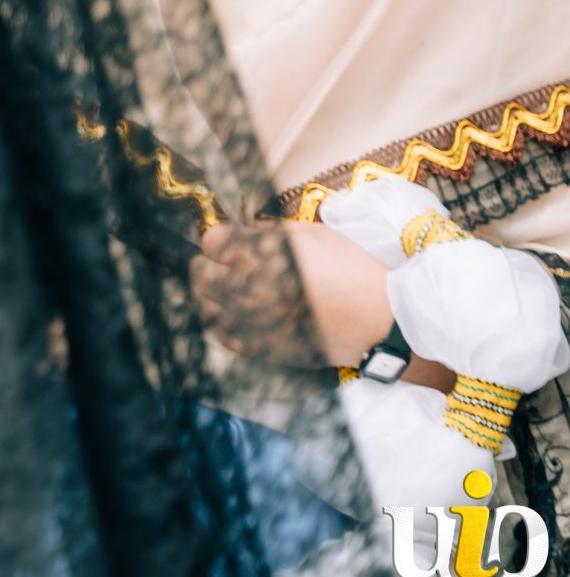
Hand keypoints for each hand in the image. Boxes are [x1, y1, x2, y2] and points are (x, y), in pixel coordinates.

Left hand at [193, 219, 391, 368]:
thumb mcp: (310, 234)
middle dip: (210, 264)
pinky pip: (222, 334)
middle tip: (224, 267)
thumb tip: (244, 230)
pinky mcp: (259, 346)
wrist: (377, 319)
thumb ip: (269, 231)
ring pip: (204, 303)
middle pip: (199, 270)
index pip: (211, 240)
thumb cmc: (349, 269)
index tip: (231, 245)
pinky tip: (238, 316)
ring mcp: (249, 317)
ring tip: (229, 291)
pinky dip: (224, 323)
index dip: (222, 241)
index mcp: (257, 252)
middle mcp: (245, 283)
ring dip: (212, 294)